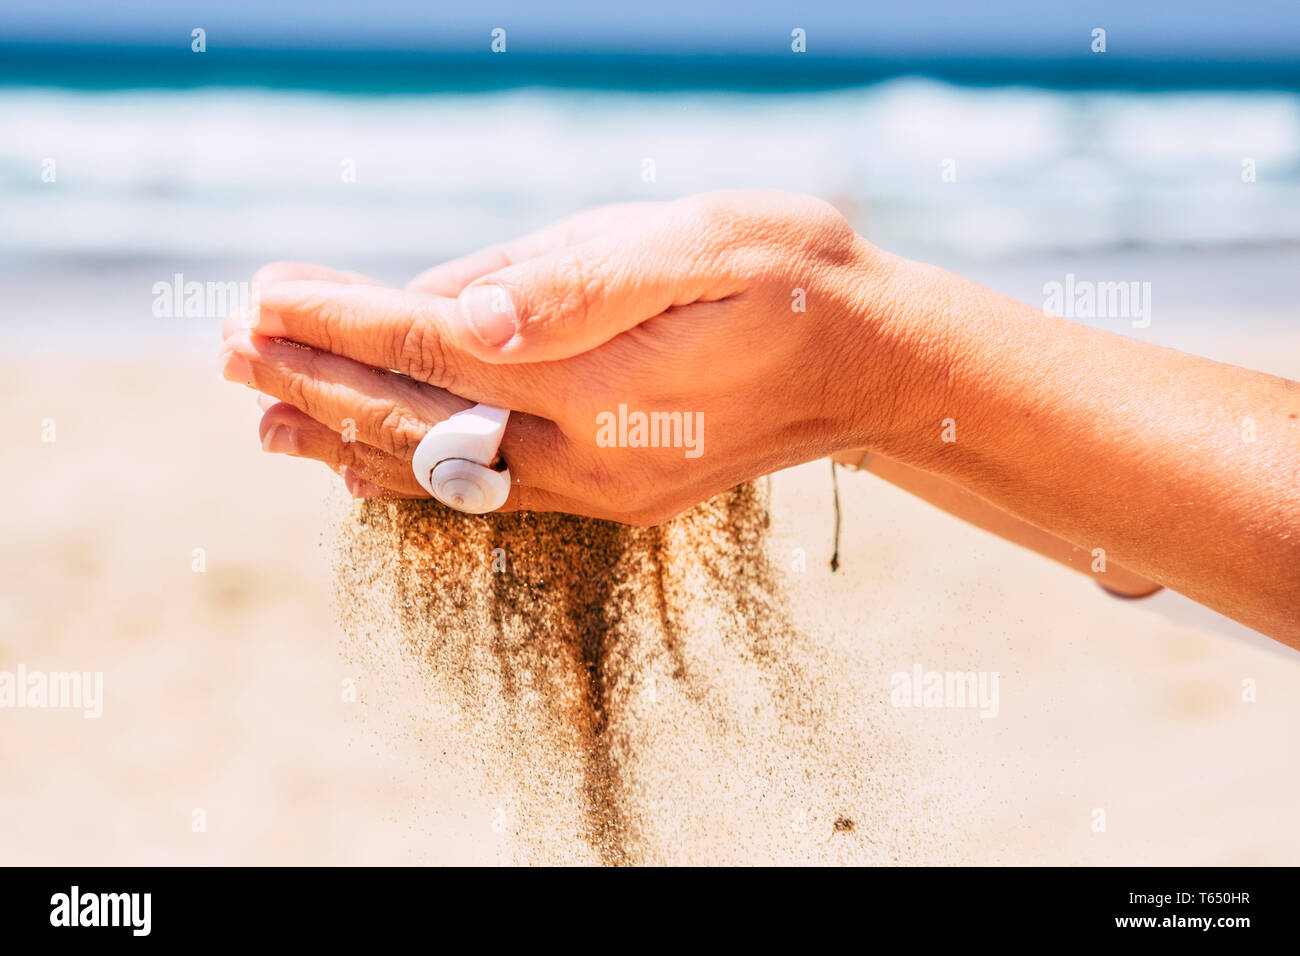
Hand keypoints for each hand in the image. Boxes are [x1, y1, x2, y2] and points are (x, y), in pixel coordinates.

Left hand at [221, 191, 892, 522]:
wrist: (873, 363)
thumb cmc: (793, 276)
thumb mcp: (701, 241)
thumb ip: (581, 283)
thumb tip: (465, 314)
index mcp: (601, 381)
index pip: (434, 352)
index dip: (339, 323)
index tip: (260, 296)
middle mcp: (591, 453)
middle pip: (421, 421)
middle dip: (318, 381)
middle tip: (228, 353)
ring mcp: (602, 485)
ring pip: (445, 472)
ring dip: (347, 441)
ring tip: (266, 421)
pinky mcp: (615, 491)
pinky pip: (489, 491)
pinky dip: (415, 474)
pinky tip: (370, 465)